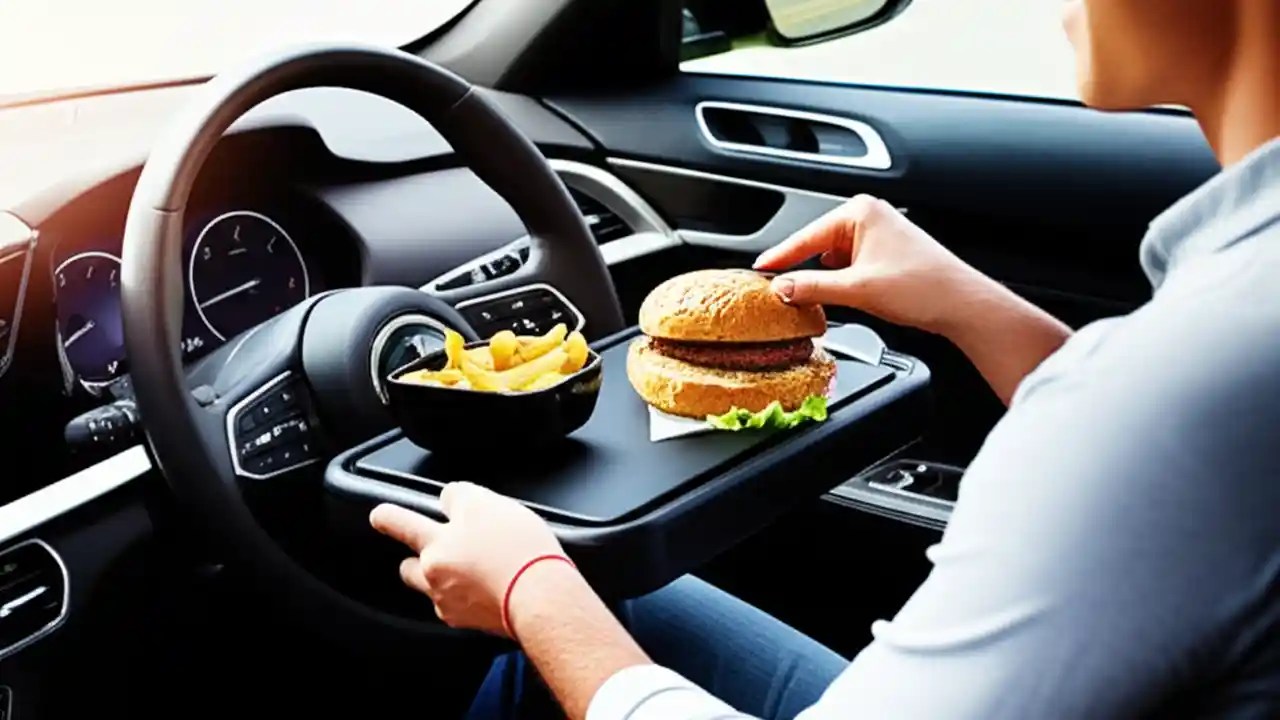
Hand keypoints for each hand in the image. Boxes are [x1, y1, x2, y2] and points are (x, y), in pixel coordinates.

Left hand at [369, 482, 565, 636]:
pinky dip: (469, 597)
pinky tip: (491, 586)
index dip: (388, 517)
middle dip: (418, 558)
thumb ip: (459, 496)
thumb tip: (449, 499)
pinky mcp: (470, 622)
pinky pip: (458, 606)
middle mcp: (435, 576)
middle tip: (441, 549)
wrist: (542, 597)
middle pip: (411, 566)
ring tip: (474, 569)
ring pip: (435, 588)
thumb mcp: (488, 503)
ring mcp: (450, 603)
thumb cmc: (519, 551)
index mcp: (435, 544)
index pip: (402, 524)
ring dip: (444, 579)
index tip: (379, 515)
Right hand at [754, 194, 981, 334]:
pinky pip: (850, 265)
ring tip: (813, 299)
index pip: (805, 236)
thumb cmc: (923, 287)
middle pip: (818, 245)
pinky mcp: (886, 253)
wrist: (962, 304)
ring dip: (824, 278)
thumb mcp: (856, 290)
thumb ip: (812, 288)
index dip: (780, 257)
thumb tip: (782, 288)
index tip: (759, 271)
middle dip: (803, 269)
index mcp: (860, 212)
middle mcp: (869, 217)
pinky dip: (840, 281)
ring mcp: (879, 234)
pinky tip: (839, 297)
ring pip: (834, 258)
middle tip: (782, 292)